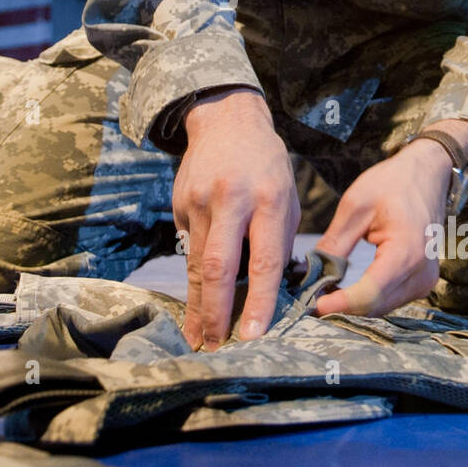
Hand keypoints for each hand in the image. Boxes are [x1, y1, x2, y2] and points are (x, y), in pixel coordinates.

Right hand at [175, 89, 299, 349]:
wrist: (226, 121)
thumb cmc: (266, 166)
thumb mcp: (287, 197)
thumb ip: (280, 241)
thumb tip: (273, 292)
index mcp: (268, 199)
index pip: (264, 260)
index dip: (259, 301)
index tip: (255, 334)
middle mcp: (231, 200)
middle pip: (219, 266)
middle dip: (217, 311)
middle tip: (217, 345)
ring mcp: (200, 202)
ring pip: (197, 263)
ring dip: (199, 305)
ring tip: (199, 337)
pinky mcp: (180, 205)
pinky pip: (189, 248)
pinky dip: (195, 277)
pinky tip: (198, 300)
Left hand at [312, 138, 450, 317]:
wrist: (426, 175)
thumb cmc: (393, 183)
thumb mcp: (354, 207)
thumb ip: (334, 244)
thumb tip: (309, 274)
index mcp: (407, 250)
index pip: (370, 292)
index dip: (340, 303)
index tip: (313, 305)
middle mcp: (421, 272)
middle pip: (375, 305)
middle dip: (341, 306)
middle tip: (309, 298)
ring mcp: (425, 281)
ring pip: (381, 307)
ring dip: (352, 304)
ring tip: (323, 290)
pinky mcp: (422, 283)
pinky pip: (389, 299)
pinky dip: (365, 298)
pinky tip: (345, 289)